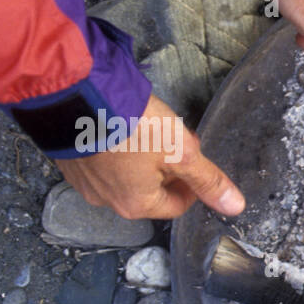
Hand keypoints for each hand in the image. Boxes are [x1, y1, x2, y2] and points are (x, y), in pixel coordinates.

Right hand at [56, 93, 243, 218]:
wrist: (74, 97)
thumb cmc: (128, 125)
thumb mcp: (182, 151)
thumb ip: (207, 180)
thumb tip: (234, 206)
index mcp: (136, 205)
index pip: (176, 206)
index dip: (192, 185)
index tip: (195, 162)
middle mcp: (107, 200)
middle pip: (150, 191)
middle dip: (166, 168)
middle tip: (172, 141)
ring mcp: (84, 181)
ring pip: (125, 176)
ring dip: (140, 158)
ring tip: (146, 130)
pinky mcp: (69, 160)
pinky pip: (101, 161)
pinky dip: (114, 149)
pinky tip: (119, 128)